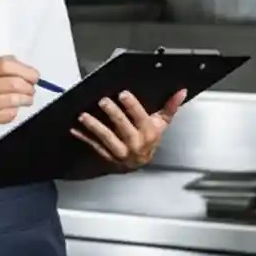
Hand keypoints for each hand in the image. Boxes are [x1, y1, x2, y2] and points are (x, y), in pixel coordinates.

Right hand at [0, 56, 38, 137]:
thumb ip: (1, 67)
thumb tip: (29, 71)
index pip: (5, 65)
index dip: (25, 70)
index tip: (34, 77)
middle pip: (13, 83)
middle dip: (29, 88)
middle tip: (31, 91)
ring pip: (13, 100)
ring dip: (26, 100)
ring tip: (26, 100)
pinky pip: (7, 114)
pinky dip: (14, 112)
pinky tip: (11, 109)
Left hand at [71, 89, 185, 171]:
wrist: (140, 163)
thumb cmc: (149, 140)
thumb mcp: (161, 124)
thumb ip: (170, 107)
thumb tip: (181, 91)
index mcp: (149, 133)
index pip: (141, 118)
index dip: (132, 106)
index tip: (123, 94)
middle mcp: (136, 144)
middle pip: (124, 128)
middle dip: (113, 114)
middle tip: (103, 101)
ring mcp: (121, 152)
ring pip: (107, 139)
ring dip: (95, 127)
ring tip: (84, 116)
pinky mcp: (108, 156)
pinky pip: (94, 147)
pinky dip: (84, 137)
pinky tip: (75, 129)